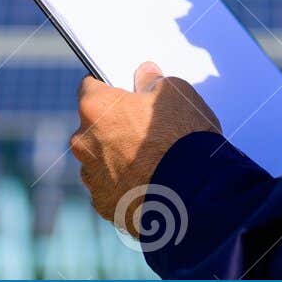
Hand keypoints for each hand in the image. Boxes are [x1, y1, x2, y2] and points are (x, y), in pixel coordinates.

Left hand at [70, 62, 220, 231]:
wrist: (196, 196)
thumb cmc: (184, 139)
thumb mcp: (176, 94)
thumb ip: (152, 81)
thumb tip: (144, 76)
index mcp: (95, 108)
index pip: (91, 87)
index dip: (110, 88)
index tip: (125, 93)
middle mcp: (84, 143)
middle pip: (93, 127)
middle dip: (113, 126)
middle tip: (144, 130)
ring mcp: (92, 178)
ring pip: (99, 160)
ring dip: (116, 158)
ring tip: (151, 161)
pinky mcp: (105, 205)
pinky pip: (110, 189)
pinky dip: (124, 186)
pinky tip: (150, 184)